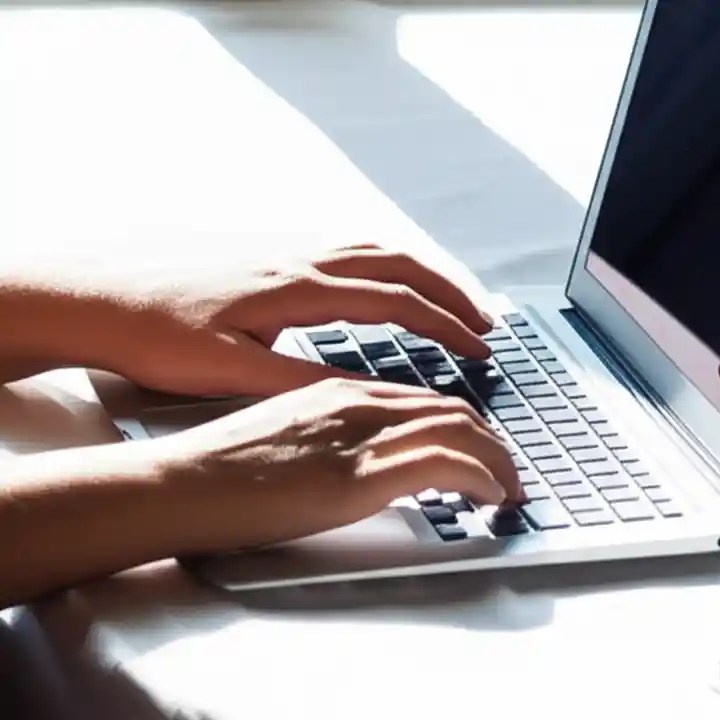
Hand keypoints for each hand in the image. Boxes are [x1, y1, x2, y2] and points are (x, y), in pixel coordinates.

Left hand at [69, 243, 492, 396]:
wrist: (98, 293)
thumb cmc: (157, 334)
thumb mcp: (235, 372)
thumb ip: (308, 381)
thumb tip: (371, 392)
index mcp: (302, 289)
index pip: (397, 304)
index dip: (446, 328)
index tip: (479, 350)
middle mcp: (303, 260)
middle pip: (401, 265)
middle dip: (451, 294)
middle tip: (485, 324)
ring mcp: (287, 250)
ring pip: (376, 251)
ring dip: (421, 275)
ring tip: (447, 302)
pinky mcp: (269, 253)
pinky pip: (348, 249)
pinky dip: (386, 266)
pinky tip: (378, 287)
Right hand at [151, 377, 521, 554]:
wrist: (175, 483)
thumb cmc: (214, 471)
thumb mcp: (282, 438)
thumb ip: (327, 439)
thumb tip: (357, 464)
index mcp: (338, 393)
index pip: (424, 399)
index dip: (465, 423)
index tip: (484, 448)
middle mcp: (357, 403)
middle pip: (451, 408)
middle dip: (493, 440)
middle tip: (511, 470)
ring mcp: (361, 435)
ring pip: (460, 427)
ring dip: (499, 459)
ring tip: (512, 487)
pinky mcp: (359, 474)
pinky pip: (446, 462)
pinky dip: (483, 477)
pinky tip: (493, 497)